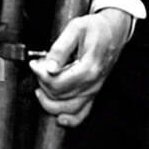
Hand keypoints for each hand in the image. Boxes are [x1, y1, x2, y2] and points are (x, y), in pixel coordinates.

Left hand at [28, 9, 131, 127]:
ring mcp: (93, 91)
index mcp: (88, 68)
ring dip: (49, 102)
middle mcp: (92, 84)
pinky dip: (69, 119)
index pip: (58, 82)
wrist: (113, 31)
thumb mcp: (75, 28)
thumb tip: (49, 67)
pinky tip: (59, 117)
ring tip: (41, 87)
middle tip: (38, 69)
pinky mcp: (92, 94)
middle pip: (60, 96)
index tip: (34, 64)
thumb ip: (60, 48)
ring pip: (68, 109)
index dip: (41, 75)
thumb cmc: (96, 28)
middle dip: (43, 84)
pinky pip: (81, 114)